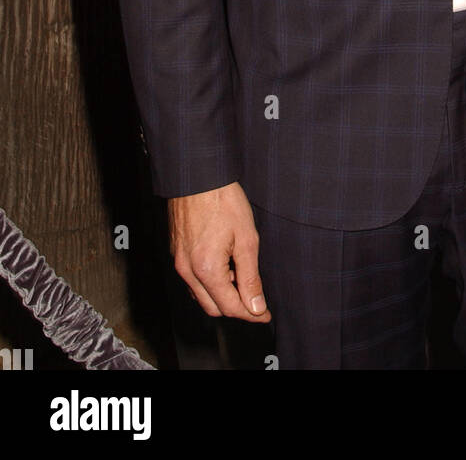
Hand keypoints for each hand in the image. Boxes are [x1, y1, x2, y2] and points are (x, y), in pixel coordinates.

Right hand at [168, 181, 270, 322]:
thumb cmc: (223, 201)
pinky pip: (192, 281)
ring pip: (201, 296)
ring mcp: (178, 262)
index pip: (230, 306)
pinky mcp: (175, 253)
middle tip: (257, 300)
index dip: (251, 313)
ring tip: (241, 276)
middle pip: (213, 307)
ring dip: (222, 295)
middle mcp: (187, 271)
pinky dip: (209, 283)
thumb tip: (257, 306)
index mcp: (206, 269)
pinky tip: (224, 267)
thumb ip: (251, 277)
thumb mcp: (246, 239)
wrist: (198, 175)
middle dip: (236, 308)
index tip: (265, 314)